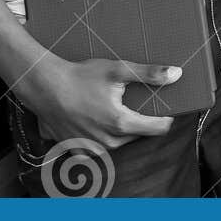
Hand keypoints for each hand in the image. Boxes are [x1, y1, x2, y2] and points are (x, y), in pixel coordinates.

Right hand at [18, 57, 180, 148]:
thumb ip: (149, 74)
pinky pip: (97, 148)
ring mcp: (91, 149)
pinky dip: (99, 137)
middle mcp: (108, 142)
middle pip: (138, 134)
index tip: (164, 107)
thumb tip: (176, 74)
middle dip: (139, 119)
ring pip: (119, 142)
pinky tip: (93, 121)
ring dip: (119, 129)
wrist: (45, 86)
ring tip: (107, 107)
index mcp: (121, 125)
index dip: (165, 117)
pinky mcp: (77, 151)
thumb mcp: (118, 70)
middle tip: (129, 101)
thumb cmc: (81, 77)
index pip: (158, 129)